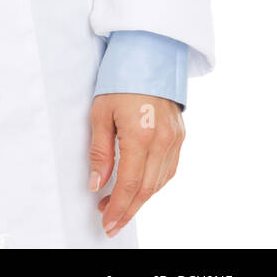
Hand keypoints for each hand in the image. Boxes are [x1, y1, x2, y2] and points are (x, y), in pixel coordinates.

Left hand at [89, 93, 185, 238]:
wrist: (149, 54)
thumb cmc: (120, 80)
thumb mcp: (100, 113)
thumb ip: (100, 151)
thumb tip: (97, 184)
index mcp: (141, 135)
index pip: (130, 184)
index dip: (119, 208)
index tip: (107, 223)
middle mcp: (163, 140)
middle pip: (146, 189)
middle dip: (128, 209)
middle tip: (111, 221)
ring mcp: (175, 138)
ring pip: (159, 182)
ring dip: (140, 198)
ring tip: (119, 204)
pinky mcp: (180, 135)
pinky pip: (169, 169)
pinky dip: (154, 183)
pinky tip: (140, 186)